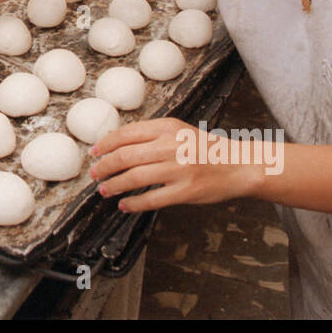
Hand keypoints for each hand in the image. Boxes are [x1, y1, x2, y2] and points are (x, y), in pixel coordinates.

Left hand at [87, 118, 265, 211]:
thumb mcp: (178, 131)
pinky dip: (134, 203)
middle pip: (125, 156)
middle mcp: (171, 146)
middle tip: (94, 173)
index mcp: (167, 127)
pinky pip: (152, 199)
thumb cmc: (204, 149)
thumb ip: (151, 134)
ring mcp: (178, 169)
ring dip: (114, 185)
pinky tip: (124, 204)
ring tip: (104, 190)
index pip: (127, 133)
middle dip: (104, 166)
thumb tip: (115, 142)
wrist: (237, 165)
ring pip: (134, 177)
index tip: (95, 152)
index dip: (106, 144)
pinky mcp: (185, 191)